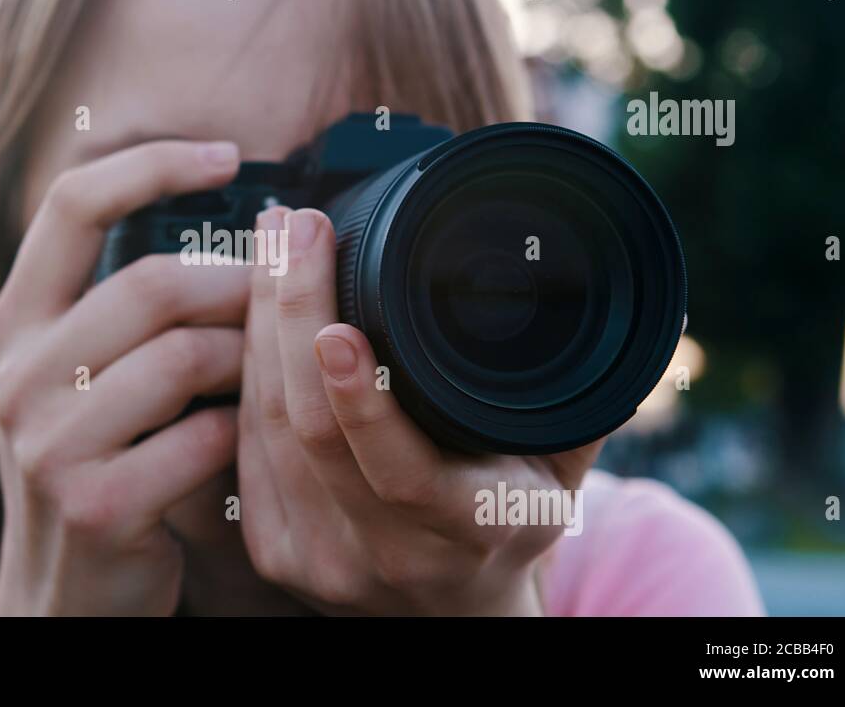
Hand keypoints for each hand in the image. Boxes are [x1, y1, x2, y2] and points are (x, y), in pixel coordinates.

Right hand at [0, 139, 251, 615]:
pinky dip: (240, 430)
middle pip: (150, 283)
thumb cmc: (95, 458)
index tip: (227, 156)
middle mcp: (18, 373)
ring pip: (183, 356)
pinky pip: (203, 437)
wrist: (62, 591)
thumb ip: (121, 306)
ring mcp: (48, 442)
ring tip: (261, 372)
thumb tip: (241, 226)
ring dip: (245, 361)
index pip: (71, 203)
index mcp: (16, 321)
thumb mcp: (78, 374)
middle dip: (235, 285)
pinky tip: (241, 437)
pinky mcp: (94, 504)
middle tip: (281, 296)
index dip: (151, 165)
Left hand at [236, 207, 603, 615]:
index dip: (364, 402)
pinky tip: (252, 307)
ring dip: (259, 326)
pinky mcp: (272, 550)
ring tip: (270, 244)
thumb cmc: (511, 525)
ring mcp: (318, 557)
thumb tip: (599, 294)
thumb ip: (573, 397)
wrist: (453, 615)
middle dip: (292, 315)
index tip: (337, 325)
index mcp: (466, 530)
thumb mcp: (560, 470)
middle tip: (293, 229)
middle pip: (312, 431)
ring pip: (265, 428)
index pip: (402, 473)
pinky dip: (244, 369)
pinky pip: (244, 446)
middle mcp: (386, 554)